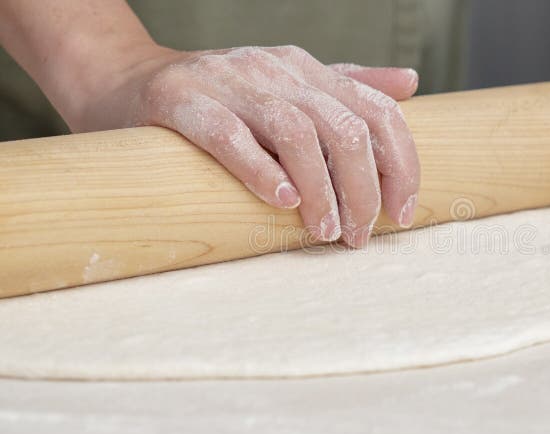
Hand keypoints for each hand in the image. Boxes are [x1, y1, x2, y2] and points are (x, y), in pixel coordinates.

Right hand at [80, 46, 420, 247]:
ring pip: (294, 132)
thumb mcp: (291, 86)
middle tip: (357, 236)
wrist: (128, 81)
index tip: (402, 212)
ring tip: (325, 231)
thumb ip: (350, 85)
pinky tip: (281, 201)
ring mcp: (228, 81)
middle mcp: (276, 69)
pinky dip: (260, 169)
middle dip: (362, 189)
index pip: (377, 111)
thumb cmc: (221, 98)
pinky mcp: (181, 99)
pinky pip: (228, 134)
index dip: (400, 164)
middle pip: (342, 128)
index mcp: (307, 69)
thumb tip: (410, 83)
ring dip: (319, 189)